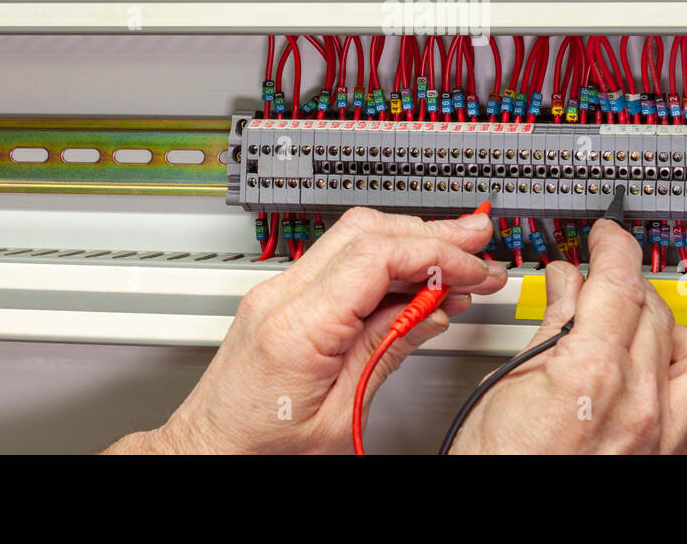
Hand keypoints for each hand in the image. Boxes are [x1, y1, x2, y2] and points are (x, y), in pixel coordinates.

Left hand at [107, 206, 506, 453]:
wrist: (208, 455)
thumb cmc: (259, 450)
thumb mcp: (342, 416)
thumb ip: (387, 353)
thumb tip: (433, 310)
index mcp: (297, 327)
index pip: (376, 256)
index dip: (435, 253)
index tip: (472, 269)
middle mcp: (280, 297)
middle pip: (366, 230)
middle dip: (430, 234)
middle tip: (478, 246)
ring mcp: (276, 293)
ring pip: (353, 237)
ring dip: (410, 243)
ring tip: (458, 263)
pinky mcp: (279, 300)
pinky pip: (339, 262)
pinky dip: (384, 263)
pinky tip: (417, 282)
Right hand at [448, 220, 686, 453]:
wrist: (502, 526)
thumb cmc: (496, 466)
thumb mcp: (504, 384)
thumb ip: (548, 326)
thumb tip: (565, 285)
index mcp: (593, 377)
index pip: (619, 283)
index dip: (613, 247)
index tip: (606, 237)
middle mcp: (639, 408)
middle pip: (655, 312)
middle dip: (626, 285)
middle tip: (595, 284)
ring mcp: (660, 440)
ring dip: (672, 335)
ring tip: (638, 332)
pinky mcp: (666, 464)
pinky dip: (682, 392)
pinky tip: (652, 388)